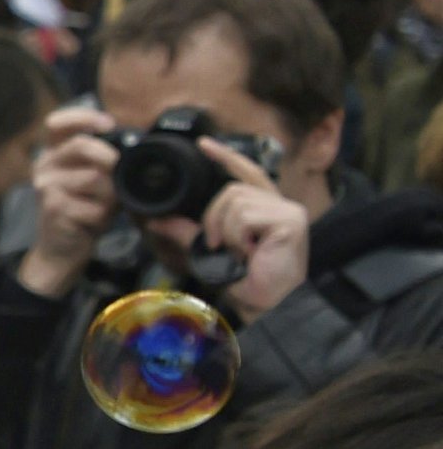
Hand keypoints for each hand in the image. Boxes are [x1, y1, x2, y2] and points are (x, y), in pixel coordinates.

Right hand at [15, 104, 121, 299]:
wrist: (61, 248)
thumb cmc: (82, 210)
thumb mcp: (96, 181)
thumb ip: (106, 162)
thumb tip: (136, 148)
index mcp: (54, 153)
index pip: (58, 124)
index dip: (83, 117)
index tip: (108, 124)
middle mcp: (44, 165)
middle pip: (82, 145)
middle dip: (111, 159)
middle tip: (122, 173)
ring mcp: (46, 186)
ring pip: (95, 180)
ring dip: (111, 196)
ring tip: (107, 207)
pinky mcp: (53, 208)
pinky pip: (95, 207)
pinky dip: (104, 217)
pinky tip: (96, 222)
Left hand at [195, 137, 309, 318]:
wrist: (264, 304)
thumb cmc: (244, 280)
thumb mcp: (209, 250)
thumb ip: (188, 231)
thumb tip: (157, 222)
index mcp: (264, 208)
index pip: (246, 172)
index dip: (225, 157)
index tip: (203, 144)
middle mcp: (280, 205)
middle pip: (231, 190)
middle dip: (214, 218)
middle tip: (219, 245)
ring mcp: (288, 211)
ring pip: (235, 202)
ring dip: (226, 231)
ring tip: (239, 252)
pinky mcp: (290, 220)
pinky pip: (245, 216)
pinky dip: (238, 236)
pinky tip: (250, 252)